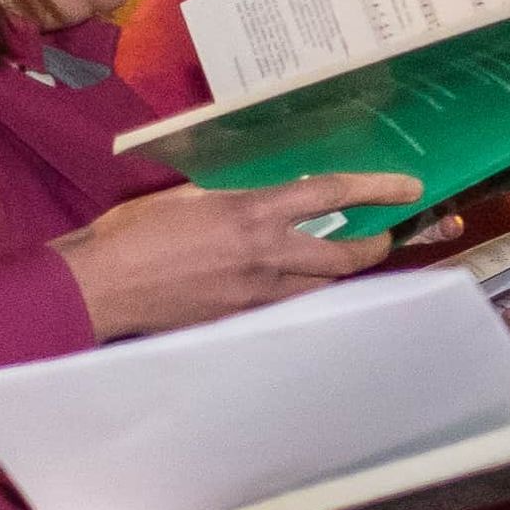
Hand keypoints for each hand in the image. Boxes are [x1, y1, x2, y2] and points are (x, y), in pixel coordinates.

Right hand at [62, 182, 391, 341]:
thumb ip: (228, 198)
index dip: (377, 188)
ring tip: (345, 266)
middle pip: (344, 257)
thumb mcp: (185, 197)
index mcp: (251, 213)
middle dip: (373, 247)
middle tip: (384, 237)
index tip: (410, 187)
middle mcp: (265, 255)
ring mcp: (256, 295)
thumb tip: (251, 200)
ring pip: (321, 289)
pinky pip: (286, 310)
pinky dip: (299, 299)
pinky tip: (295, 292)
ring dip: (339, 277)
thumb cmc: (131, 234)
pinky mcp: (239, 322)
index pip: (330, 193)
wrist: (99, 287)